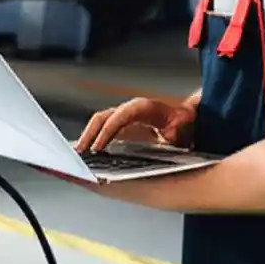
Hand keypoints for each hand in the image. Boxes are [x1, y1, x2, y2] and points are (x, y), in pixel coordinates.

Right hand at [75, 97, 196, 153]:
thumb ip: (174, 131)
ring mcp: (124, 119)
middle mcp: (130, 111)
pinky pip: (102, 132)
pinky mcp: (122, 129)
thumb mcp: (182, 127)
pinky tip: (85, 153)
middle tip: (79, 152)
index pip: (120, 116)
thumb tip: (168, 136)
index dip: (108, 131)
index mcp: (144, 108)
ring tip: (76, 154)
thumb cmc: (185, 124)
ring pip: (99, 124)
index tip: (98, 147)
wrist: (188, 123)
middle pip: (103, 118)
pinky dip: (92, 141)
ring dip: (87, 138)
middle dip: (89, 135)